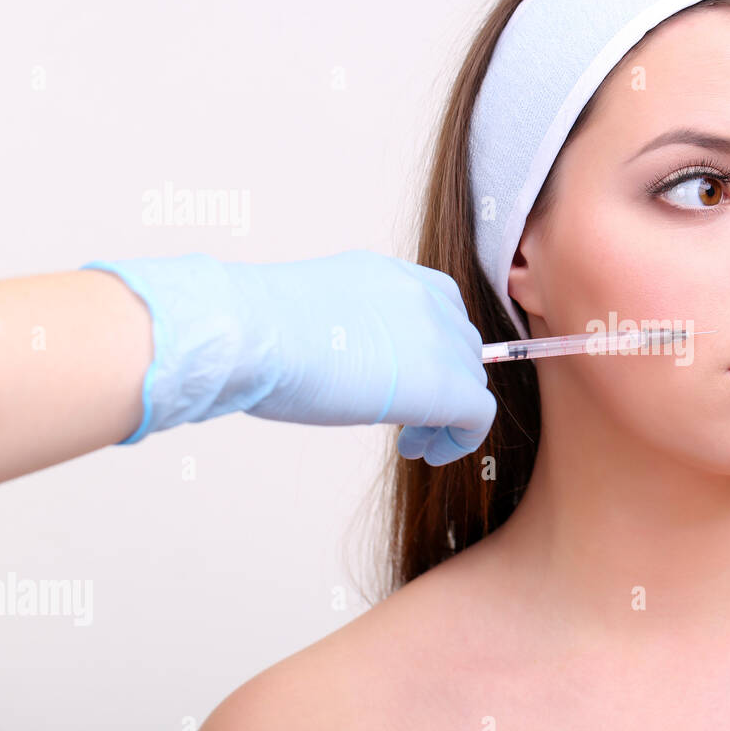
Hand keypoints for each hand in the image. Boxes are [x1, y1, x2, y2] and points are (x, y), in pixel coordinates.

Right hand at [80, 250, 495, 465]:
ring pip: (470, 381)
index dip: (432, 350)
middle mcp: (424, 297)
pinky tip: (428, 455)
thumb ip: (348, 327)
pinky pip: (479, 417)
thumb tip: (341, 355)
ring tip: (412, 443)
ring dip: (446, 415)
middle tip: (406, 420)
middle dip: (441, 384)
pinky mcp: (446, 385)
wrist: (250, 332)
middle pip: (460, 347)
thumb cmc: (256, 328)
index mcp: (392, 275)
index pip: (440, 309)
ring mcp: (439, 338)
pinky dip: (461, 440)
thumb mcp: (314, 311)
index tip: (402, 380)